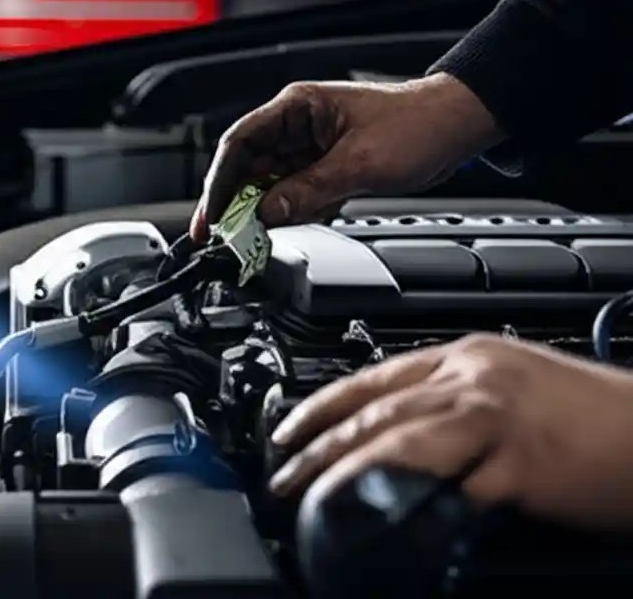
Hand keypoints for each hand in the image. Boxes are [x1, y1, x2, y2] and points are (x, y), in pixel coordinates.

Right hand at [189, 73, 504, 239]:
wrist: (458, 126)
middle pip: (248, 168)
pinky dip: (293, 212)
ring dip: (267, 212)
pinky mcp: (323, 167)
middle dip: (238, 203)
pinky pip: (294, 194)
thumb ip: (309, 190)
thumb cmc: (417, 124)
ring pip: (269, 185)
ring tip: (266, 234)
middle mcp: (296, 126)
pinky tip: (300, 222)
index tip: (210, 217)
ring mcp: (308, 148)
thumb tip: (267, 213)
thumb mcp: (360, 163)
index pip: (240, 144)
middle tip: (226, 238)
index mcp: (297, 107)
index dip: (218, 183)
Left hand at [269, 334, 632, 530]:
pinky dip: (408, 504)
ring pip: (394, 441)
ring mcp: (494, 419)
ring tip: (308, 495)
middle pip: (373, 410)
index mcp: (468, 357)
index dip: (321, 406)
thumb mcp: (512, 388)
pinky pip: (448, 488)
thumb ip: (453, 403)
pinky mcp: (518, 465)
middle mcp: (473, 379)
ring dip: (342, 471)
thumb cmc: (596, 417)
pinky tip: (378, 520)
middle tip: (282, 473)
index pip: (372, 377)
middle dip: (317, 445)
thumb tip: (396, 433)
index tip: (286, 431)